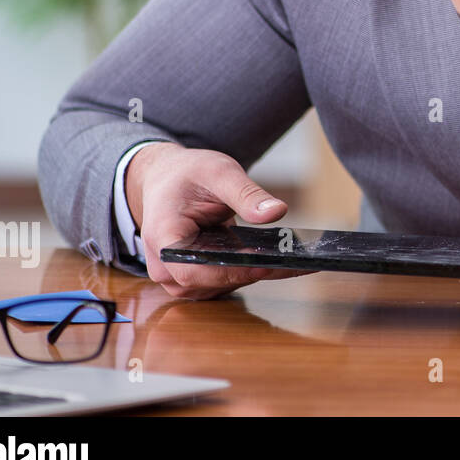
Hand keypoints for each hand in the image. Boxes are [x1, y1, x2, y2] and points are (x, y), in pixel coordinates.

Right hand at [125, 142, 313, 298]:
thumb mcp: (219, 173)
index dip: (230, 271)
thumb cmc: (187, 174)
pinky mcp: (197, 277)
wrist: (169, 178)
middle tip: (296, 261)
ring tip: (294, 260)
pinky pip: (225, 281)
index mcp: (163, 238)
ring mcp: (179, 276)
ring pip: (221, 287)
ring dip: (256, 273)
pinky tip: (277, 260)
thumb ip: (247, 194)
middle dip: (253, 272)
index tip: (265, 264)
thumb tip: (277, 212)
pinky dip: (250, 271)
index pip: (193, 270)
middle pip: (211, 283)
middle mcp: (165, 266)